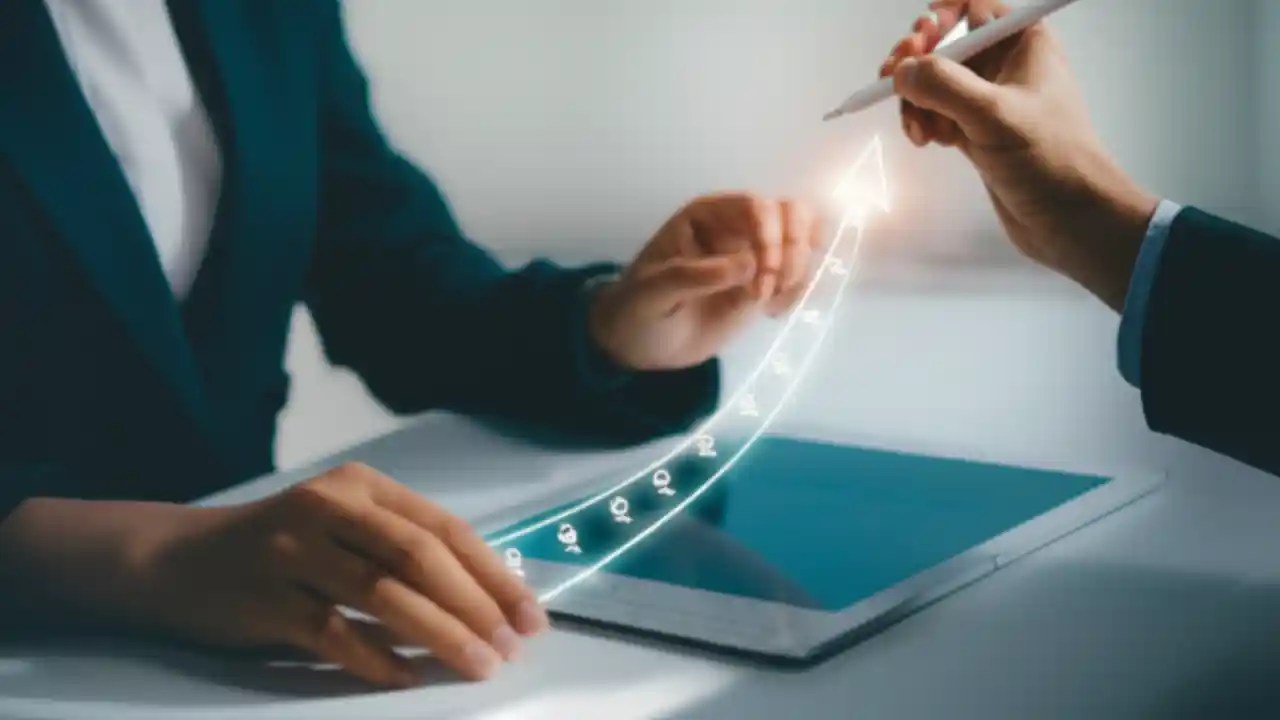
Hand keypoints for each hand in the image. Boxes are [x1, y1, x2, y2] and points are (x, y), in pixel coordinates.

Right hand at [2, 464, 547, 686]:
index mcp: (361, 486)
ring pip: (382, 593)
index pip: (443, 528)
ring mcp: (293, 550)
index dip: (492, 573)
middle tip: (511, 647)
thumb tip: (486, 600)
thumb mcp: (343, 529)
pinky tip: (407, 678)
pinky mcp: (264, 595)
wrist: (175, 559)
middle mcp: (329, 508)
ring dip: (440, 633)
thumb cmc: (280, 549)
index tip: (530, 615)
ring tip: (477, 666)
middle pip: (419, 556)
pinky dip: (375, 657)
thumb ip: (402, 551)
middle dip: (475, 604)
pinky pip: (331, 631)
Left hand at [588, 194, 822, 370]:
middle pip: (792, 213)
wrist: (639, 344)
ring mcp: (755, 255)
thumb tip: (749, 265)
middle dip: (795, 248)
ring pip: (804, 240)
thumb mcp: (654, 293)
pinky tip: (772, 313)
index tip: (764, 274)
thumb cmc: (638, 310)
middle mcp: (736, 228)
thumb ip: (696, 276)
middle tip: (776, 287)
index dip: (770, 235)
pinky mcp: (764, 284)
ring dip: (800, 270)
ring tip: (773, 303)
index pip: (756, 205)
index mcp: (707, 216)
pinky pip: (799, 276)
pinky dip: (798, 292)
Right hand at [882, 0, 1158, 309]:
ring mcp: (988, 100)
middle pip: (943, 45)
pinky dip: (923, 123)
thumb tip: (902, 71)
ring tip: (919, 132)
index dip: (939, 17)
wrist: (1072, 217)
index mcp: (1022, 42)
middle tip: (894, 82)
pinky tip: (927, 142)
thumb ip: (944, 86)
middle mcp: (1004, 65)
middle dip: (915, 64)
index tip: (919, 42)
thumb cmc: (1052, 160)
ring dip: (914, 102)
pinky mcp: (977, 131)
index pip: (971, 6)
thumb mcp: (995, 115)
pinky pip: (936, 113)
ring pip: (933, 83)